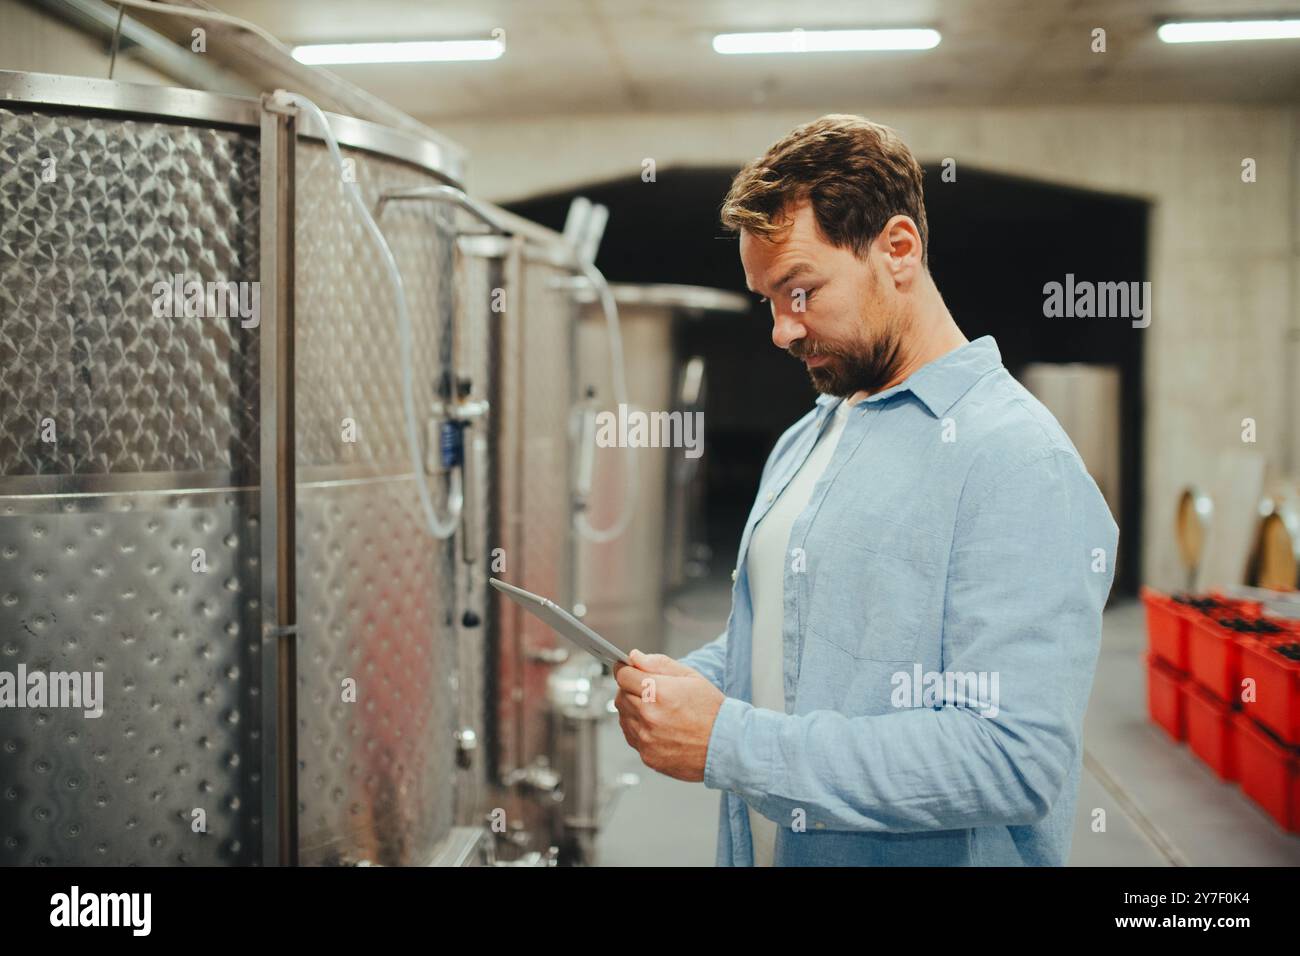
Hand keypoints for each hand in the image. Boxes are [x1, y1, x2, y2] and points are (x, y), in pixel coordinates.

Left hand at [613, 649, 725, 782]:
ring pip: (623, 718)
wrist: (727, 745)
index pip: (623, 675)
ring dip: (633, 711)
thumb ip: (658, 663)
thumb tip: (635, 656)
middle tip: (648, 692)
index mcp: (658, 692)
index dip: (625, 670)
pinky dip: (639, 730)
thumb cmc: (712, 710)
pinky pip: (632, 737)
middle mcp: (648, 716)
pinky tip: (658, 727)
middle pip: (620, 696)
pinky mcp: (648, 756)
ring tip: (657, 711)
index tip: (627, 670)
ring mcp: (646, 738)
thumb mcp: (690, 676)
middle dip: (629, 690)